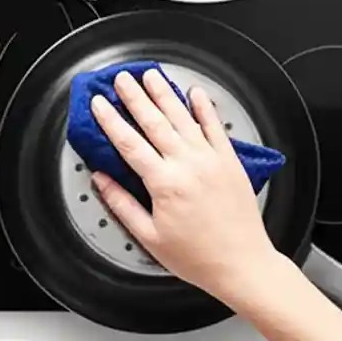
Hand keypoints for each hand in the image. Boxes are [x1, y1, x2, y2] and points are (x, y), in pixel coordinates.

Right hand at [89, 69, 280, 302]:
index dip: (111, 120)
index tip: (99, 104)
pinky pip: (215, 127)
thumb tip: (101, 179)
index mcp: (164, 183)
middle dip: (135, 97)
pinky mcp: (230, 161)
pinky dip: (204, 108)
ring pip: (183, 118)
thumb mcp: (149, 236)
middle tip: (121, 78)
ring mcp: (211, 159)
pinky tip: (195, 93)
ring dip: (164, 94)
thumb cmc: (197, 257)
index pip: (129, 143)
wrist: (242, 265)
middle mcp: (188, 164)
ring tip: (151, 75)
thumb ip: (122, 204)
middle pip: (154, 122)